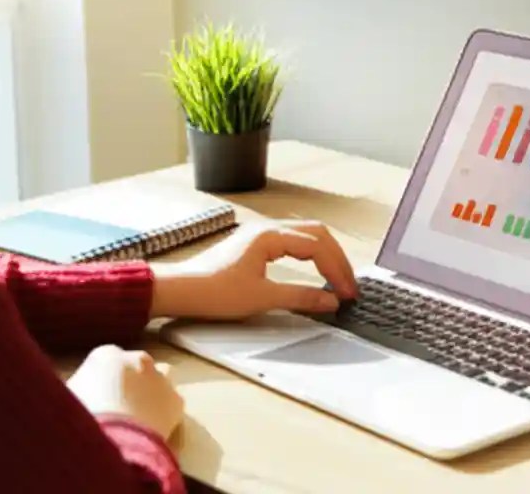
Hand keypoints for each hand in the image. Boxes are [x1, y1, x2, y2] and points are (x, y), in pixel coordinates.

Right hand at [67, 344, 183, 441]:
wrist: (113, 440)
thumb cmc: (81, 417)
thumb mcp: (66, 397)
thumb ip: (76, 389)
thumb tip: (79, 393)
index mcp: (105, 355)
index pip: (104, 361)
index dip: (99, 381)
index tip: (94, 397)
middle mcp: (137, 359)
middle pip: (133, 367)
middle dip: (127, 382)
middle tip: (117, 407)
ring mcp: (160, 378)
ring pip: (158, 379)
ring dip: (150, 391)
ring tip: (138, 415)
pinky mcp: (176, 401)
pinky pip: (170, 403)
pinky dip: (164, 412)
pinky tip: (152, 427)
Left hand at [149, 220, 357, 319]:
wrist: (180, 291)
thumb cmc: (213, 291)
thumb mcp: (261, 298)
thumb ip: (300, 297)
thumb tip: (330, 301)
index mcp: (270, 236)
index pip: (317, 247)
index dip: (337, 271)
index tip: (347, 293)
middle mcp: (268, 229)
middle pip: (317, 235)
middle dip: (338, 259)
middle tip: (349, 286)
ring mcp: (262, 236)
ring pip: (307, 237)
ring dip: (326, 256)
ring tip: (338, 279)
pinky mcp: (256, 246)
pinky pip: (294, 243)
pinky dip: (311, 256)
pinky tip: (315, 272)